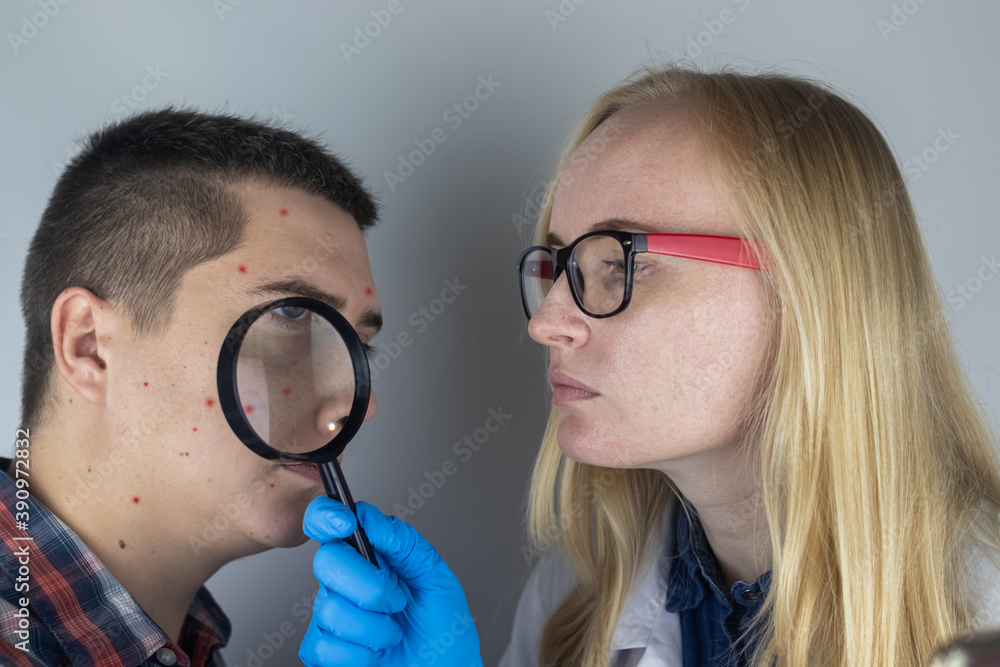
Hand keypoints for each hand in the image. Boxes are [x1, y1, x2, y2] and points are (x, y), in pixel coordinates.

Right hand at [299, 496, 482, 666]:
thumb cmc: (442, 631)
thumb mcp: (436, 578)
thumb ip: (405, 543)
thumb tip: (373, 517)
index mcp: (370, 558)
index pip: (330, 524)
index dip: (326, 515)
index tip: (345, 521)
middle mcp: (346, 583)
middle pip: (327, 561)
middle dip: (370, 585)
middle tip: (397, 601)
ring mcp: (332, 617)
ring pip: (329, 609)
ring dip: (375, 628)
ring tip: (393, 633)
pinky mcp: (325, 652)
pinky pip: (323, 647)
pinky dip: (359, 654)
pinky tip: (375, 653)